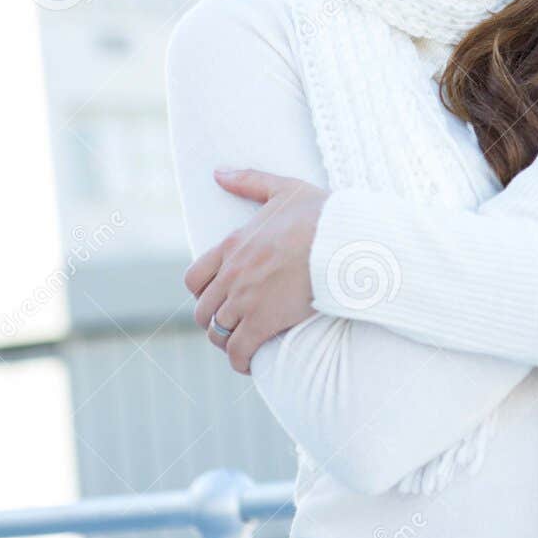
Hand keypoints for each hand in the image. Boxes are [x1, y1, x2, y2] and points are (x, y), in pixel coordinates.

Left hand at [183, 169, 327, 372]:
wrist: (343, 242)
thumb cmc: (321, 215)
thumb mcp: (284, 189)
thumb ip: (249, 180)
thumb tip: (218, 172)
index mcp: (232, 245)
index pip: (194, 278)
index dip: (202, 293)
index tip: (218, 299)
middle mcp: (231, 274)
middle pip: (203, 310)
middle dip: (215, 321)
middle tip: (234, 327)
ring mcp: (245, 299)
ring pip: (217, 332)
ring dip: (226, 342)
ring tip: (242, 347)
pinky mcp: (263, 321)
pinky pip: (238, 350)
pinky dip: (240, 361)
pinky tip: (249, 364)